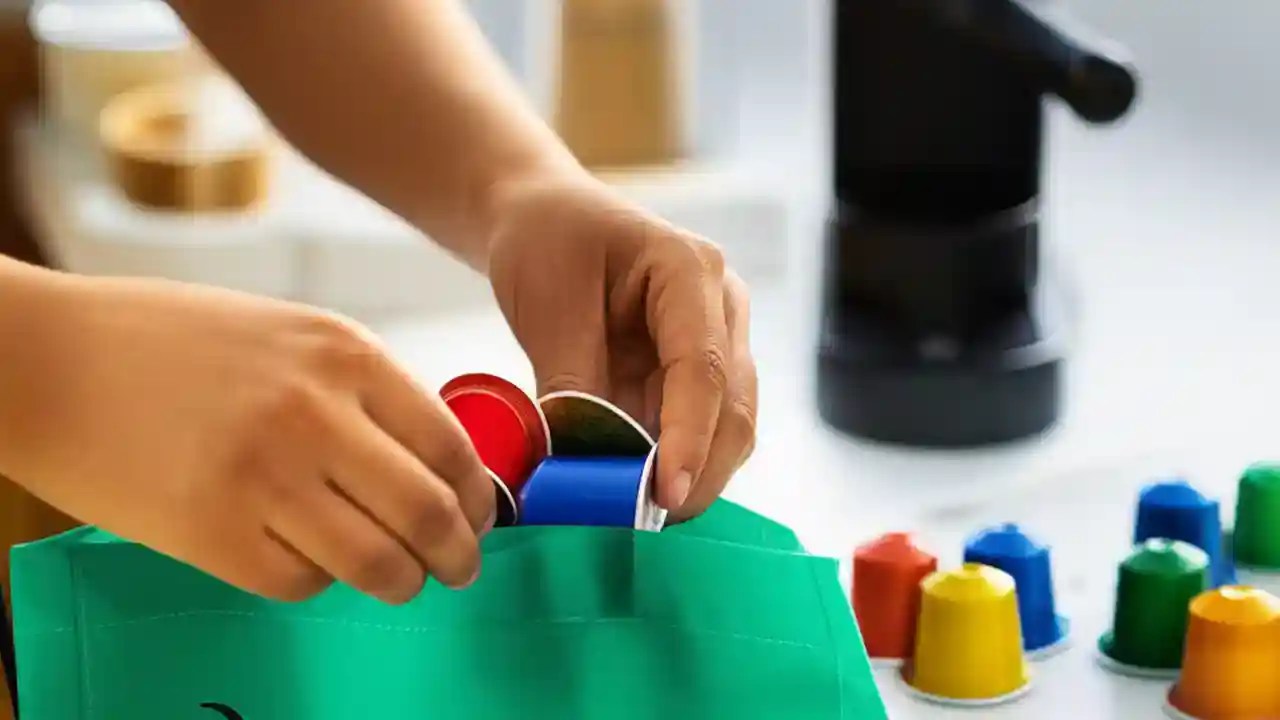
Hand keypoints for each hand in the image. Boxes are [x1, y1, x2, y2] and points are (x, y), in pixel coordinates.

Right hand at [0, 274, 493, 603]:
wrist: (52, 359)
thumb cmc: (174, 343)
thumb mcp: (292, 335)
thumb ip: (365, 390)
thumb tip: (435, 463)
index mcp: (346, 355)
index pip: (452, 448)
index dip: (477, 499)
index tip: (478, 519)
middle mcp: (315, 414)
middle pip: (429, 514)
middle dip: (458, 555)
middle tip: (459, 569)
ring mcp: (263, 477)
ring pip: (377, 563)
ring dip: (401, 581)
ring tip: (400, 580)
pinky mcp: (212, 535)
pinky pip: (300, 582)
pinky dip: (315, 579)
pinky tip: (301, 555)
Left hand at [486, 173, 757, 521]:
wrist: (544, 216)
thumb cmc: (546, 241)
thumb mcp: (548, 305)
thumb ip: (570, 383)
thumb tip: (583, 465)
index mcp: (690, 271)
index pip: (705, 368)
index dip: (690, 439)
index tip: (666, 495)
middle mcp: (722, 307)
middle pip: (734, 407)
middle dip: (699, 471)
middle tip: (646, 522)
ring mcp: (717, 341)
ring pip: (727, 427)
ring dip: (688, 473)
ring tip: (633, 511)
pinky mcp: (694, 373)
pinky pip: (697, 429)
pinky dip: (671, 464)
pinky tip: (633, 489)